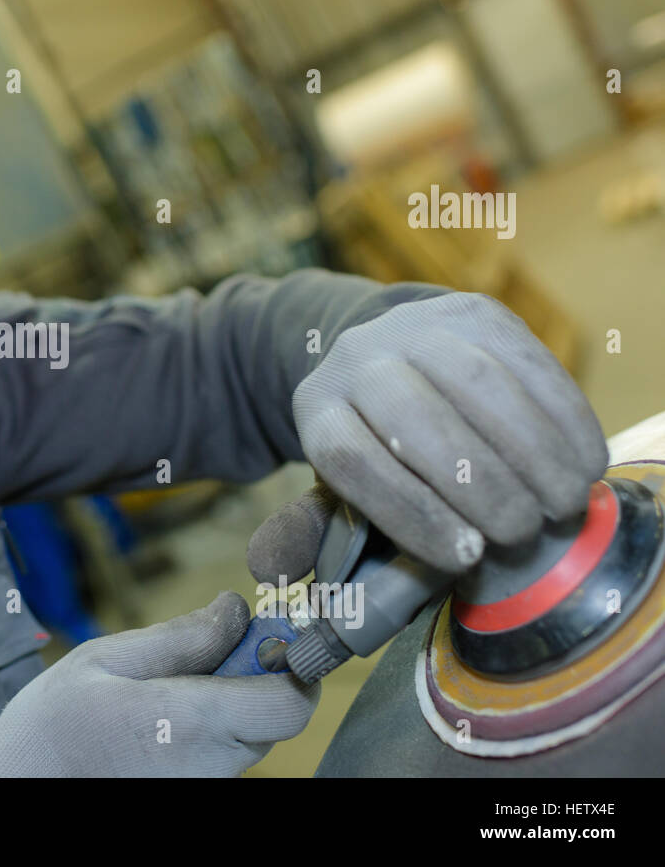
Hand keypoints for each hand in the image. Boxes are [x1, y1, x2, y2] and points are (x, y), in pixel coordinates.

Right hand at [0, 592, 318, 776]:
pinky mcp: (194, 797)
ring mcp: (204, 789)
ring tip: (163, 693)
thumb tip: (236, 608)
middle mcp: (211, 766)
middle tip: (198, 656)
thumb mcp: (105, 660)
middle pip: (271, 718)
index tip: (264, 636)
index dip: (291, 665)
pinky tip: (157, 724)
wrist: (20, 789)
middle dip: (249, 678)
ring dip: (224, 706)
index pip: (291, 703)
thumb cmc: (52, 728)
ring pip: (246, 738)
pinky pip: (220, 758)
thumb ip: (180, 637)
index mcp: (192, 723)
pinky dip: (204, 733)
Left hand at [251, 292, 606, 581]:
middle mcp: (358, 360)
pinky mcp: (473, 311)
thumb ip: (328, 525)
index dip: (412, 514)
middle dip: (481, 487)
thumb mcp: (342, 481)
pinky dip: (564, 416)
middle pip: (416, 421)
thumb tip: (298, 572)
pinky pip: (527, 360)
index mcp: (317, 409)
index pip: (353, 461)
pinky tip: (585, 461)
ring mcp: (415, 327)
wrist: (389, 353)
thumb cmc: (378, 444)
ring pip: (478, 385)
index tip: (466, 557)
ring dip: (533, 453)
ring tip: (562, 504)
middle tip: (523, 534)